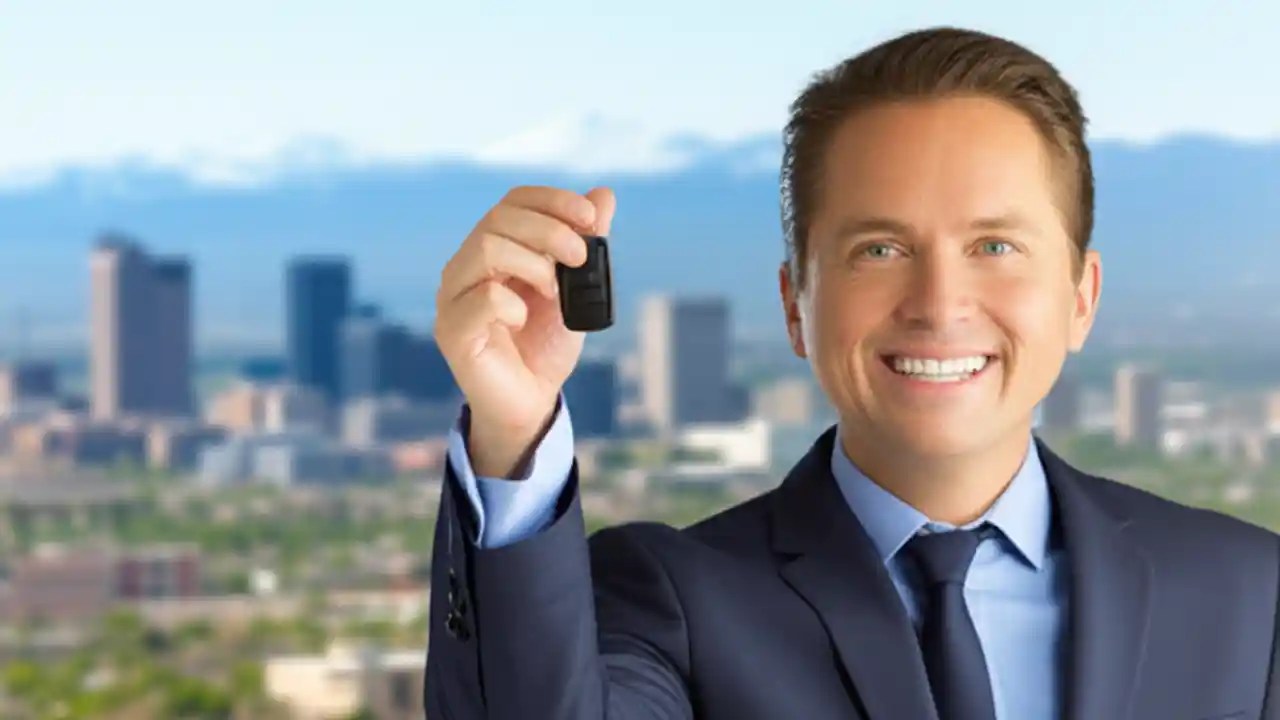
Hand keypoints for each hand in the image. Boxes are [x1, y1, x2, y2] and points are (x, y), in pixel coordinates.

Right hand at [433, 185, 616, 476]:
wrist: (531, 403)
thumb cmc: (544, 345)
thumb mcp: (575, 290)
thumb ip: (585, 245)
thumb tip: (604, 194)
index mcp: (491, 248)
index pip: (513, 201)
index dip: (552, 201)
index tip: (590, 217)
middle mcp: (465, 266)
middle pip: (498, 219)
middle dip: (549, 231)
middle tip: (580, 258)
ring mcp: (453, 297)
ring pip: (485, 248)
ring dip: (533, 264)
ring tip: (553, 293)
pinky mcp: (453, 331)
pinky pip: (482, 298)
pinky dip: (513, 304)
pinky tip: (523, 321)